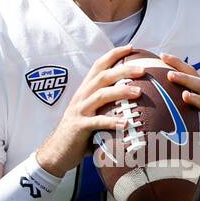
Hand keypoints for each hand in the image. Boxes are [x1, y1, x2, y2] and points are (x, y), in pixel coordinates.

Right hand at [36, 46, 146, 176]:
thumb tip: (134, 105)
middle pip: (103, 76)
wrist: (56, 152)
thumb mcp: (92, 115)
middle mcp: (81, 96)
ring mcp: (79, 111)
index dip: (114, 54)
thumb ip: (108, 107)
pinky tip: (126, 124)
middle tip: (142, 69)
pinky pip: (97, 122)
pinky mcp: (78, 127)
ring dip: (121, 92)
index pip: (99, 66)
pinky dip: (112, 122)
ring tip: (139, 92)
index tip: (132, 47)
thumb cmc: (79, 134)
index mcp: (85, 91)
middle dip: (123, 70)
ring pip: (101, 95)